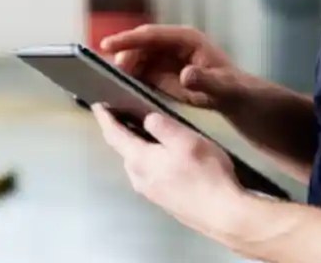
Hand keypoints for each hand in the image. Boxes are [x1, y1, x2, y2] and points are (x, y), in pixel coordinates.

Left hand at [91, 103, 245, 240]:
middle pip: (124, 151)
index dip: (105, 118)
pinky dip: (149, 161)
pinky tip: (163, 158)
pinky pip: (148, 175)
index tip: (98, 105)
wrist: (223, 215)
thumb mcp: (185, 139)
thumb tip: (146, 119)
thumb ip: (162, 126)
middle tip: (124, 114)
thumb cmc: (205, 172)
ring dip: (136, 148)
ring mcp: (151, 193)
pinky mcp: (164, 202)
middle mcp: (138, 179)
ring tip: (144, 133)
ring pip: (136, 165)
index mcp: (139, 160)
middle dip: (121, 132)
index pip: (114, 136)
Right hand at [100, 25, 247, 112]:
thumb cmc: (234, 89)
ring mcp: (167, 58)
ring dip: (124, 68)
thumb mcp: (224, 87)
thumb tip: (185, 75)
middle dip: (123, 55)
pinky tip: (118, 88)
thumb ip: (206, 81)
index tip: (107, 45)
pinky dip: (129, 78)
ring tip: (109, 82)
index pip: (152, 35)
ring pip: (137, 58)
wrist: (239, 99)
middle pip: (140, 45)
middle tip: (107, 72)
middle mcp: (173, 44)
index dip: (129, 39)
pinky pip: (141, 72)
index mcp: (187, 39)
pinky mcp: (163, 73)